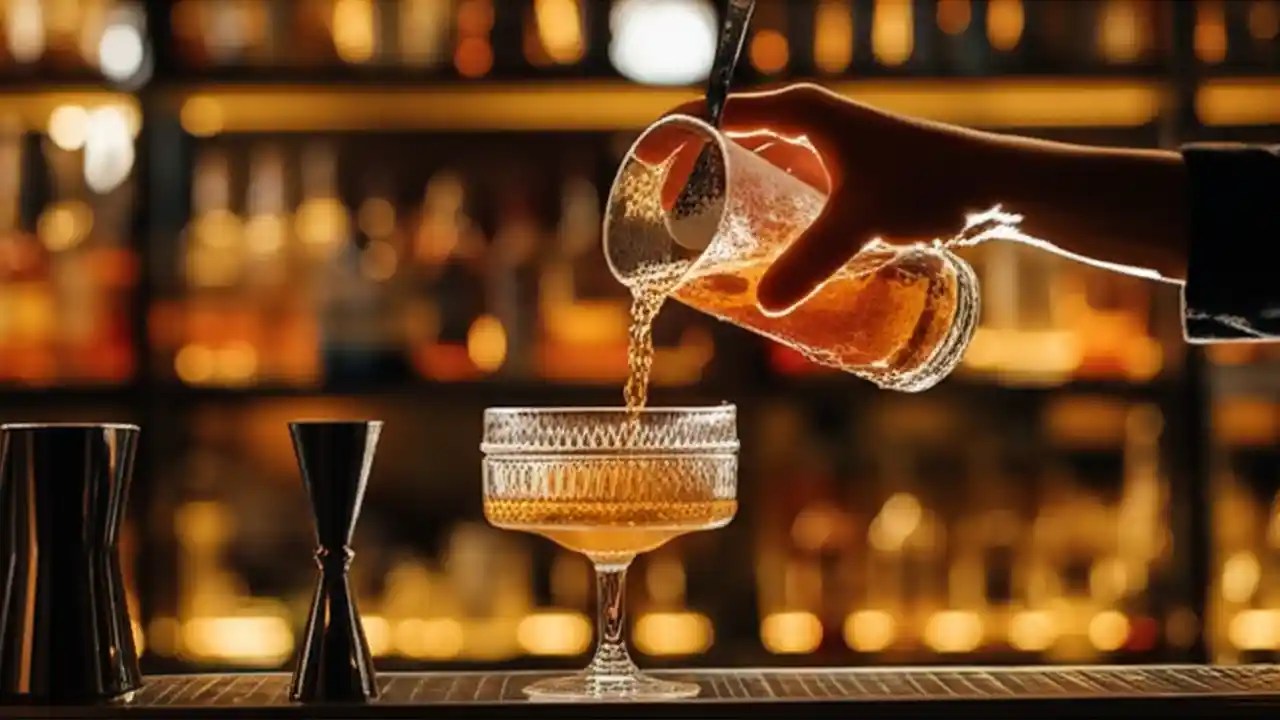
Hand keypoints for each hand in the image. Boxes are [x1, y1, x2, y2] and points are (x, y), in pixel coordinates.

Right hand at [641, 83, 1002, 312]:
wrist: (994, 187)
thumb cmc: (930, 186)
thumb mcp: (861, 224)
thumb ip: (809, 263)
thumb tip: (762, 308)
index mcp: (799, 111)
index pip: (714, 114)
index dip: (671, 140)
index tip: (638, 173)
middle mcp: (806, 123)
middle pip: (726, 142)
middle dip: (690, 177)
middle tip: (662, 222)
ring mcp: (824, 149)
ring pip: (754, 167)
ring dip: (724, 196)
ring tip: (695, 238)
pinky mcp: (840, 175)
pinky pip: (782, 187)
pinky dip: (759, 210)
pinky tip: (751, 246)